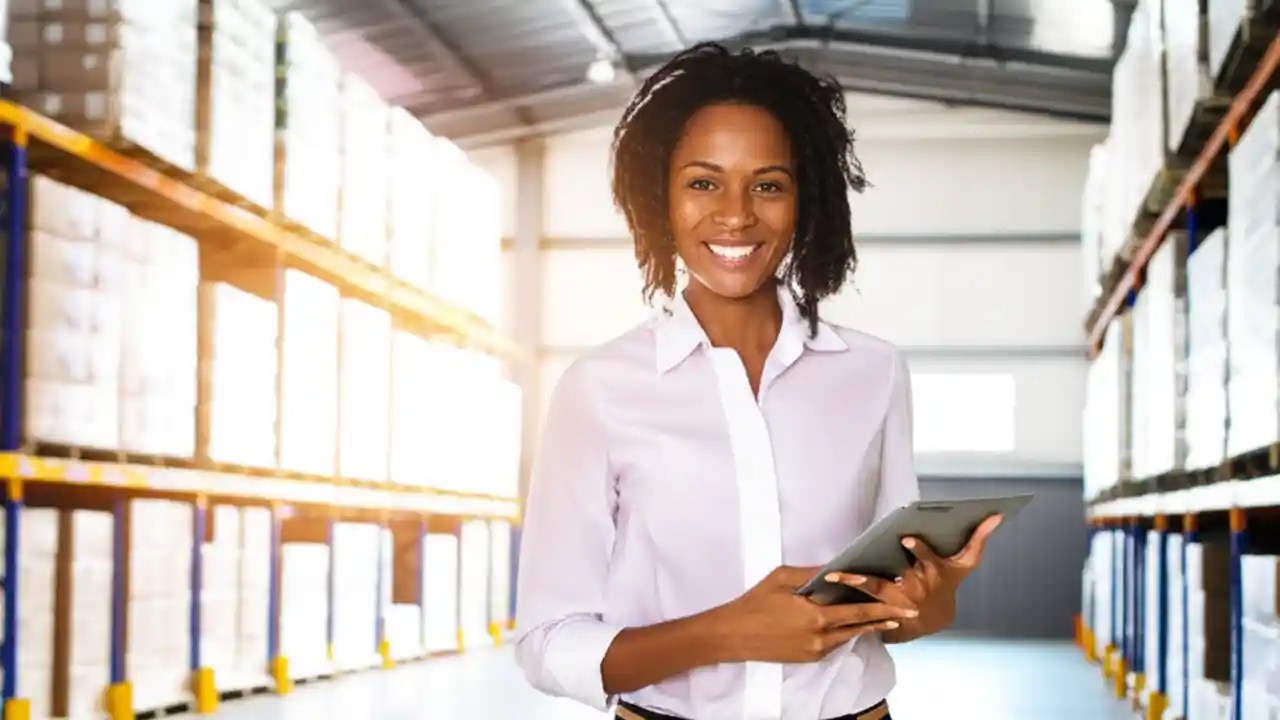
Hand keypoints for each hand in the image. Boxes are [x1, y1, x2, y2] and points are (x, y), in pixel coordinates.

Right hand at [710, 565, 919, 663]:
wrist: (733, 635)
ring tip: (891, 618)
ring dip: (869, 627)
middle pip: (860, 627)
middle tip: (910, 612)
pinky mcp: (808, 658)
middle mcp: (820, 637)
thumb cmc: (755, 603)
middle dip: (886, 619)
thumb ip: (812, 574)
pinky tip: (857, 625)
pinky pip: (835, 644)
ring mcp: (814, 651)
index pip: (858, 611)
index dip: (883, 606)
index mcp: (815, 616)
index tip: (903, 600)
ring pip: (849, 637)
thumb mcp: (782, 578)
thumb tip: (835, 567)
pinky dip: (848, 633)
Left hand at [823, 513, 1003, 641]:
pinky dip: (844, 592)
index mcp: (935, 573)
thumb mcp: (965, 563)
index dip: (918, 550)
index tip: (904, 537)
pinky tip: (824, 581)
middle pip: (892, 577)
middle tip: (850, 566)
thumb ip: (980, 538)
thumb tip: (998, 513)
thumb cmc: (947, 581)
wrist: (933, 617)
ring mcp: (896, 601)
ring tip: (831, 576)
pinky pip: (859, 600)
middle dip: (871, 572)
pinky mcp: (879, 609)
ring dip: (851, 583)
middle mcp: (916, 588)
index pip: (928, 559)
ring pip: (871, 590)